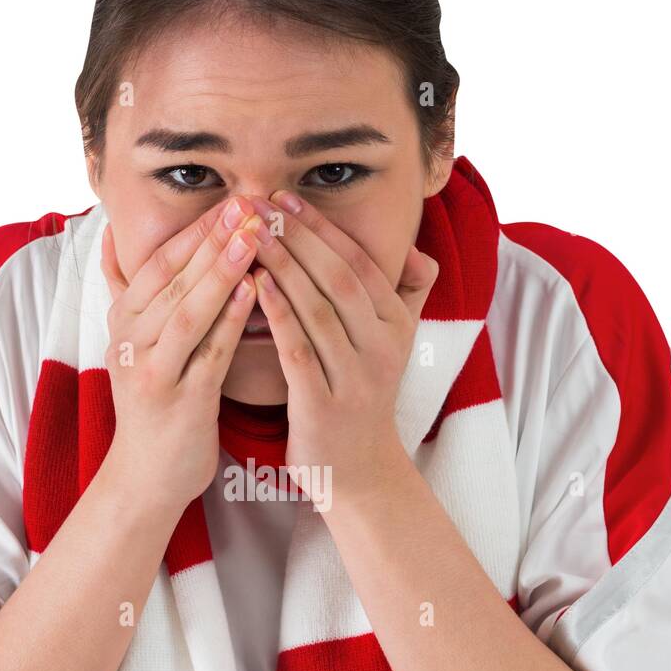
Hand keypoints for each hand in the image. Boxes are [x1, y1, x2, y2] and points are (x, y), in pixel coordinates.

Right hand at [97, 196, 261, 517]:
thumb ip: (124, 288)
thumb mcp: (131, 342)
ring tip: (254, 235)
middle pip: (173, 280)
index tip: (230, 198)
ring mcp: (151, 372)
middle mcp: (129, 342)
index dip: (194, 229)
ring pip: (188, 311)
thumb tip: (109, 233)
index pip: (158, 263)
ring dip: (221, 270)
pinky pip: (208, 353)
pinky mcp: (178, 401)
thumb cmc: (153, 403)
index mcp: (122, 322)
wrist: (146, 477)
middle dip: (212, 239)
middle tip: (248, 203)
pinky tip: (256, 291)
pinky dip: (230, 319)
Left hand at [243, 192, 439, 503]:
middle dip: (298, 238)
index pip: (360, 264)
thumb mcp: (395, 347)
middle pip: (339, 279)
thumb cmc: (364, 399)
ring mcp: (354, 379)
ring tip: (249, 235)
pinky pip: (298, 352)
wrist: (360, 472)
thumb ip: (409, 297)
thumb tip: (421, 253)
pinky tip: (253, 286)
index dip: (323, 229)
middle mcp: (381, 349)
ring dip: (282, 267)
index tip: (286, 198)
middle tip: (260, 205)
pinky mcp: (323, 408)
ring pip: (318, 311)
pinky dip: (277, 315)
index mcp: (395, 327)